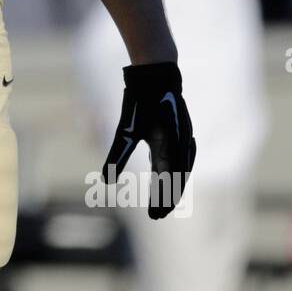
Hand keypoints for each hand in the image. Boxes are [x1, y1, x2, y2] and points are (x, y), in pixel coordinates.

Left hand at [103, 62, 195, 219]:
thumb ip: (118, 156)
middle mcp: (183, 145)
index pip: (168, 183)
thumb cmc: (140, 102)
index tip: (154, 216)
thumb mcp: (126, 130)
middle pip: (178, 179)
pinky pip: (183, 157)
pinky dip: (178, 171)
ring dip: (175, 186)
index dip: (161, 201)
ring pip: (183, 169)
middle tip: (157, 215)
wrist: (156, 74)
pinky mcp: (183, 130)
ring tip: (165, 200)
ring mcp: (185, 137)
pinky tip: (169, 174)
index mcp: (171, 148)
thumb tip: (105, 181)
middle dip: (168, 197)